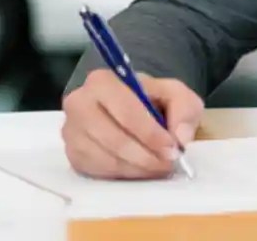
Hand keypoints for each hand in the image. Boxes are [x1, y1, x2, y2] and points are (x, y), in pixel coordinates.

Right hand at [61, 69, 203, 178]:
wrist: (130, 106)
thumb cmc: (151, 99)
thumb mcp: (175, 94)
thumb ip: (184, 109)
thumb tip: (181, 138)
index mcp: (102, 82)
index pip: (126, 112)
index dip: (151, 134)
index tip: (173, 149)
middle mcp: (79, 104)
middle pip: (113, 139)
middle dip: (146, 155)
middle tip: (168, 163)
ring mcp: (72, 132)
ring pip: (106, 158)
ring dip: (137, 168)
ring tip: (158, 167)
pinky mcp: (73, 154)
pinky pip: (98, 171)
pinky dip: (124, 174)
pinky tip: (140, 169)